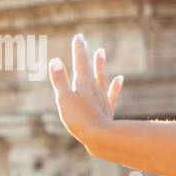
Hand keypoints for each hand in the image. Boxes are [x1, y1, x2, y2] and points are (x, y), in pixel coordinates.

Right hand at [49, 34, 122, 150]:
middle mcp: (95, 88)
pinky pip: (112, 94)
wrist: (101, 138)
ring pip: (101, 78)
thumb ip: (60, 80)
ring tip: (101, 52)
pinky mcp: (107, 110)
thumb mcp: (64, 99)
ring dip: (100, 65)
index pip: (80, 62)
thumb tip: (55, 60)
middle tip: (85, 41)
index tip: (79, 37)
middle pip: (89, 67)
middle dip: (85, 54)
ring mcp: (102, 98)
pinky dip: (116, 86)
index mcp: (83, 83)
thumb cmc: (79, 119)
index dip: (78, 49)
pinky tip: (120, 79)